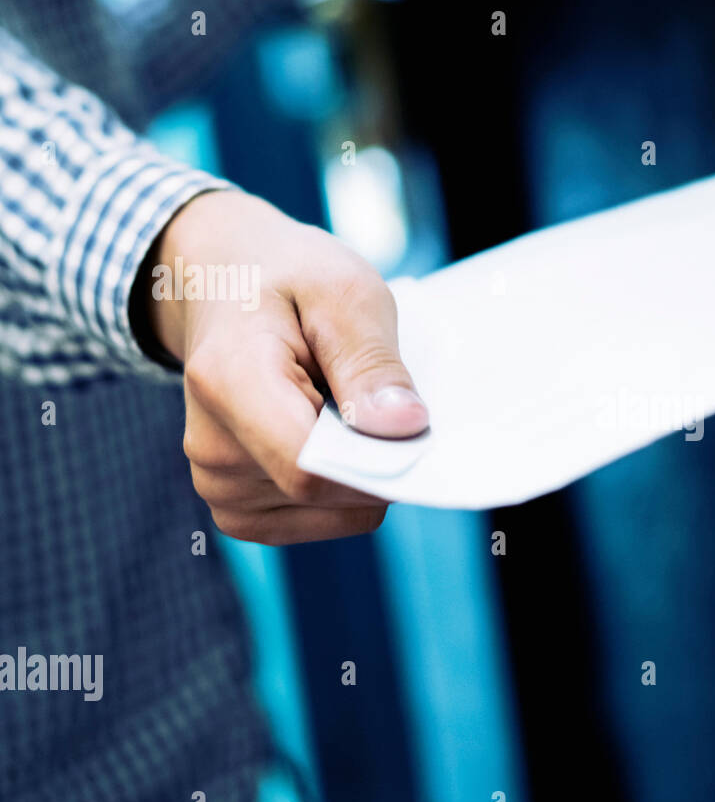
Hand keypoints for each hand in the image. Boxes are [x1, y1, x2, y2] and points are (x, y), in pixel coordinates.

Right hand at [148, 190, 427, 544]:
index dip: (374, 463)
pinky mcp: (238, 508)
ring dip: (355, 466)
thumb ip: (371, 361)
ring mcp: (219, 486)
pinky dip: (341, 487)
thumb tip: (404, 427)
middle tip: (371, 395)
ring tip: (336, 404)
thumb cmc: (287, 280)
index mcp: (227, 384)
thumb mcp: (344, 292)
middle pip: (324, 494)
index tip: (416, 429)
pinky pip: (320, 520)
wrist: (225, 283)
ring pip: (331, 511)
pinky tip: (328, 434)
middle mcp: (210, 449)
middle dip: (371, 455)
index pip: (309, 471)